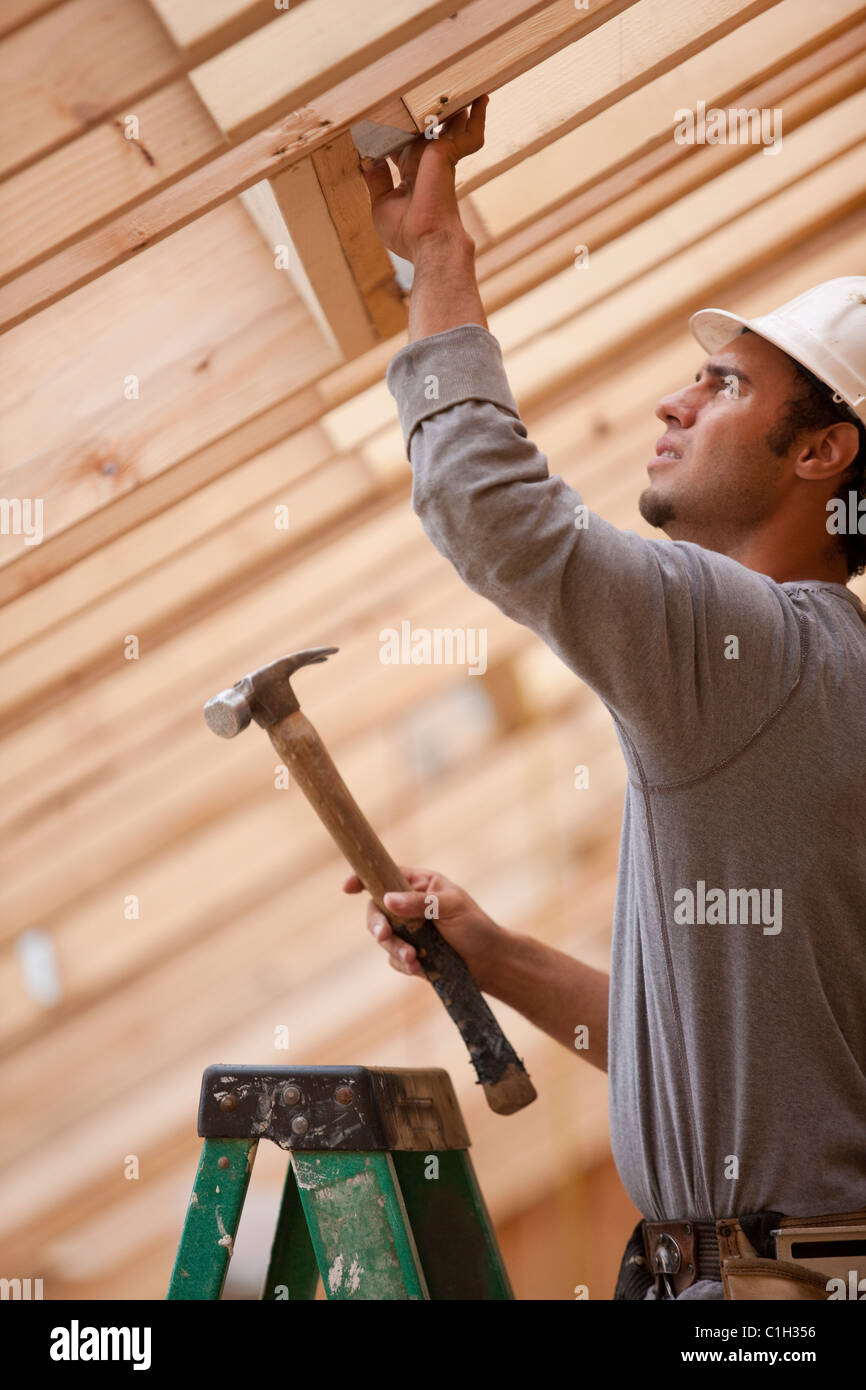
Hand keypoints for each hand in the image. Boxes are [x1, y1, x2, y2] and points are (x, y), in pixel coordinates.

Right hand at [341, 864, 502, 991]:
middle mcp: (408, 905)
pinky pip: (394, 958)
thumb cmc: (475, 926)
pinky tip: (421, 968)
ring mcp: (408, 931)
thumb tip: (387, 899)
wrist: (490, 963)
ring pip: (384, 938)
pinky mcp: (410, 954)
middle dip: (377, 924)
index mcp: (419, 884)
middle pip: (376, 910)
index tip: (347, 887)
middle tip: (384, 934)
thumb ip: (419, 902)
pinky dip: (404, 963)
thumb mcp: (451, 907)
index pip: (385, 875)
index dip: (363, 878)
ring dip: (395, 948)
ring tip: (415, 959)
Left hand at [360, 95, 488, 261]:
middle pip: (428, 129)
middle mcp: (428, 163)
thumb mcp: (380, 204)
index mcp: (413, 175)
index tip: (388, 115)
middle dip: (427, 111)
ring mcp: (440, 157)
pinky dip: (478, 117)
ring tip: (459, 83)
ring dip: (456, 107)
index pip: (406, 145)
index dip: (397, 129)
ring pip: (451, 126)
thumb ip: (375, 180)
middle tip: (421, 89)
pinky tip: (483, 98)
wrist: (427, 243)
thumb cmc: (406, 232)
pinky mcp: (447, 153)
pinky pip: (470, 132)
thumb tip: (366, 160)